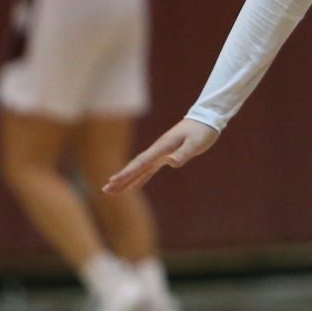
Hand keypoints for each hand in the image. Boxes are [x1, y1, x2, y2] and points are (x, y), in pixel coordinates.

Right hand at [104, 119, 219, 192]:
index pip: (141, 162)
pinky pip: (149, 170)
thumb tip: (171, 163)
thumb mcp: (196, 143)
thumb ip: (184, 153)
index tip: (113, 181)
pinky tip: (132, 187)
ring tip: (113, 191)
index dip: (127, 173)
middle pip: (135, 166)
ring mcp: (160, 153)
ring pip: (139, 169)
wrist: (206, 119)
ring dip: (126, 179)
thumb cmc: (202, 131)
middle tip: (105, 190)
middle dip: (120, 178)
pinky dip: (140, 178)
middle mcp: (158, 150)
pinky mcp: (165, 156)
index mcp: (163, 147)